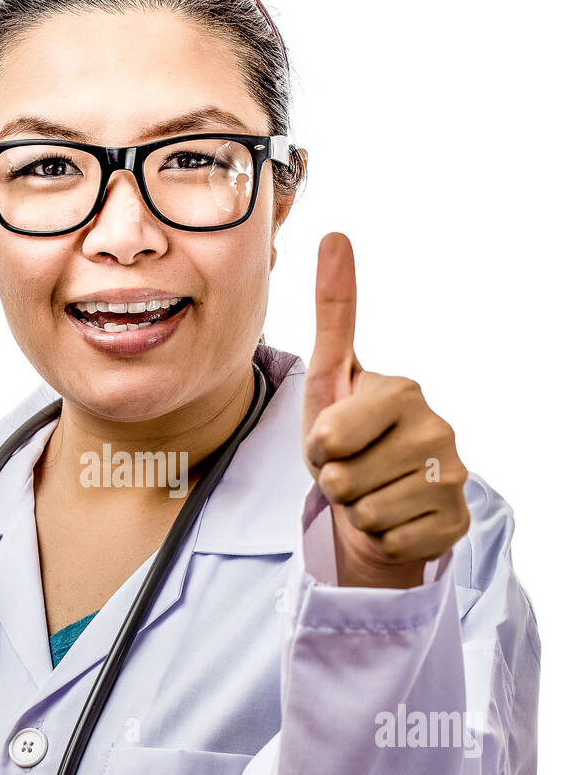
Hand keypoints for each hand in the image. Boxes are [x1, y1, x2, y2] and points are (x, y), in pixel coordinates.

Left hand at [301, 233, 470, 587]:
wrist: (373, 504)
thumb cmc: (347, 442)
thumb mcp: (328, 379)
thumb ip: (332, 313)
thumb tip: (335, 234)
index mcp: (402, 390)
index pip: (329, 436)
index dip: (317, 449)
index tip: (332, 440)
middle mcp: (438, 428)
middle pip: (344, 480)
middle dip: (334, 484)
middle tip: (351, 472)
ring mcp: (454, 477)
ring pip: (367, 513)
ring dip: (356, 512)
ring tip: (370, 494)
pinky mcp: (457, 522)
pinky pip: (391, 541)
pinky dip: (380, 538)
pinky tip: (393, 519)